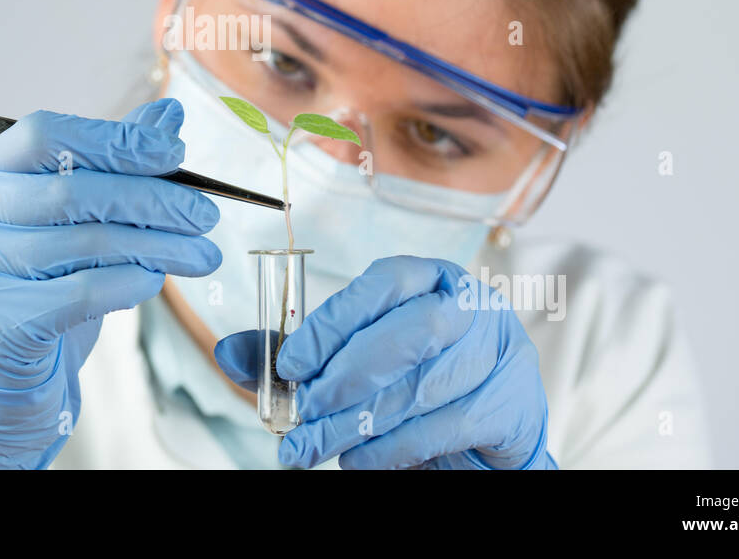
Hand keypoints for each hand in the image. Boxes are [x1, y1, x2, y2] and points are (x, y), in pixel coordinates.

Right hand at [0, 98, 220, 468]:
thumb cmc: (32, 300)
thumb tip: (167, 118)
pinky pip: (79, 292)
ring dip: (158, 246)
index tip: (174, 151)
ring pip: (85, 241)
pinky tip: (155, 283)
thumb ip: (111, 169)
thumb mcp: (68, 230)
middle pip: (72, 188)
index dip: (113, 138)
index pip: (44, 135)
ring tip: (202, 254)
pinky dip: (129, 283)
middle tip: (206, 215)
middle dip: (153, 200)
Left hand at [213, 256, 554, 468]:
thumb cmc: (418, 377)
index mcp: (430, 278)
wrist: (492, 425)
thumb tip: (229, 354)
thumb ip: (302, 355)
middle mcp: (470, 307)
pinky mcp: (509, 404)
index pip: (382, 283)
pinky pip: (441, 428)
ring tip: (315, 446)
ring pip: (421, 387)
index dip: (333, 322)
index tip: (290, 363)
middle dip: (347, 375)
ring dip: (357, 423)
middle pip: (409, 332)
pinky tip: (357, 460)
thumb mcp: (361, 355)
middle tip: (306, 412)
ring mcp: (497, 353)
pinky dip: (390, 450)